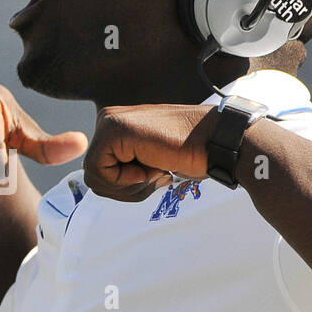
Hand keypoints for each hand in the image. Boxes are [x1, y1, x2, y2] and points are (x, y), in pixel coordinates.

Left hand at [82, 104, 219, 201]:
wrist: (215, 142)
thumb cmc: (190, 155)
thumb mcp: (149, 165)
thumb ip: (123, 169)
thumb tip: (98, 184)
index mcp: (115, 127)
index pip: (99, 173)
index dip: (126, 188)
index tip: (155, 173)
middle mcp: (109, 121)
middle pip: (95, 178)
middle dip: (126, 190)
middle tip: (156, 174)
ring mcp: (109, 123)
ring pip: (95, 178)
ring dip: (129, 187)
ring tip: (156, 168)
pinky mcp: (113, 130)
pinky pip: (100, 173)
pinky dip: (127, 180)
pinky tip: (151, 164)